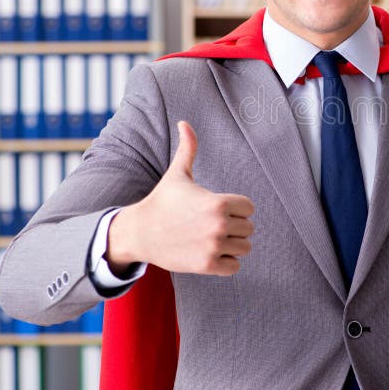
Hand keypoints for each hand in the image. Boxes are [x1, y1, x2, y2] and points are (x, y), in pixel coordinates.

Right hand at [107, 121, 254, 275]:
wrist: (139, 232)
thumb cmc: (162, 201)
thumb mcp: (177, 174)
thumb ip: (188, 148)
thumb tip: (184, 122)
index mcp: (219, 202)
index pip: (250, 207)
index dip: (236, 207)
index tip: (218, 208)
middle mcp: (219, 225)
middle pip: (249, 228)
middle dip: (235, 226)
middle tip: (212, 224)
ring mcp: (214, 247)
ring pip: (245, 248)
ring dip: (233, 245)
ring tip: (212, 238)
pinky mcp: (207, 266)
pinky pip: (235, 267)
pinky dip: (227, 262)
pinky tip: (211, 252)